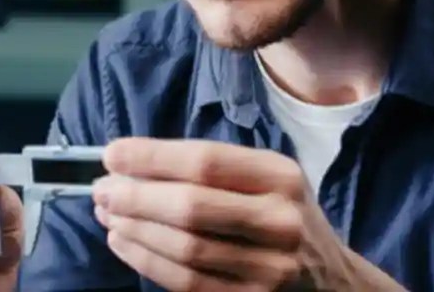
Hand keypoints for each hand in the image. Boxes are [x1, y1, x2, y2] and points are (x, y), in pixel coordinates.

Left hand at [92, 138, 402, 290]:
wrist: (331, 281)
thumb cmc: (279, 216)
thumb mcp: (264, 180)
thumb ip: (210, 170)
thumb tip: (129, 163)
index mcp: (281, 177)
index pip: (205, 161)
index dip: (151, 157)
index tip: (112, 154)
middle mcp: (280, 221)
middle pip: (191, 206)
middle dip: (135, 196)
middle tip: (102, 189)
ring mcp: (269, 268)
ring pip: (184, 248)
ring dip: (134, 229)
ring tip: (106, 214)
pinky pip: (186, 281)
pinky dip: (146, 260)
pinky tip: (123, 243)